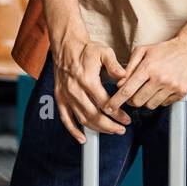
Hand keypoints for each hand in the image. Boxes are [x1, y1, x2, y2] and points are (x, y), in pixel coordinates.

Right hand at [53, 28, 130, 143]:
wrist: (66, 46)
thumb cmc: (87, 50)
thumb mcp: (104, 52)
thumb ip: (115, 65)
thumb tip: (124, 76)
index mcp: (87, 80)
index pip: (105, 103)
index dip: (117, 114)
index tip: (126, 119)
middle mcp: (75, 90)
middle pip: (94, 115)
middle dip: (109, 126)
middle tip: (121, 129)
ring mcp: (66, 95)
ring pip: (82, 119)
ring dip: (97, 129)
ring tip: (110, 131)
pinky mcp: (60, 98)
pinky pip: (65, 118)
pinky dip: (73, 131)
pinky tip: (82, 139)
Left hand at [104, 35, 186, 111]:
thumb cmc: (165, 49)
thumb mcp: (143, 50)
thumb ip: (130, 67)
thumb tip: (119, 84)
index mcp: (148, 67)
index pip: (127, 90)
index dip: (115, 101)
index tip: (108, 108)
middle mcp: (160, 78)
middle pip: (137, 101)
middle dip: (131, 100)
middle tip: (132, 93)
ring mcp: (172, 86)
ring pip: (150, 105)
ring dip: (146, 100)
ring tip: (149, 88)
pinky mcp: (181, 92)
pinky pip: (164, 104)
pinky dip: (159, 99)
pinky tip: (161, 88)